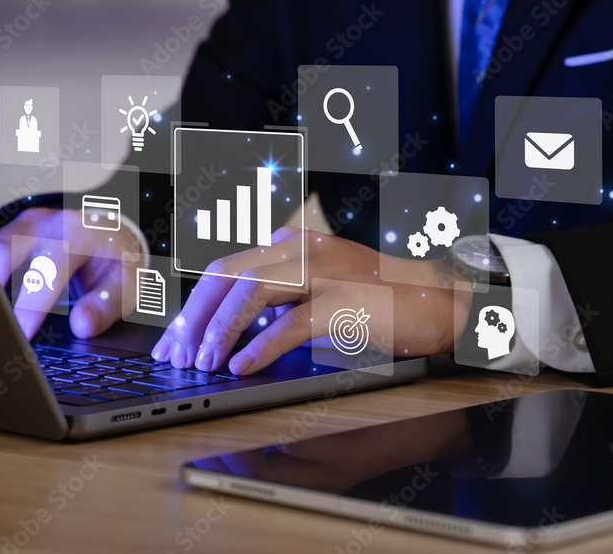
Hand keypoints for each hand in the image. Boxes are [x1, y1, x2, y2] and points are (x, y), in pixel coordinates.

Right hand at [0, 208, 144, 338]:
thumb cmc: (114, 258)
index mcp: (78, 233)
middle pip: (2, 248)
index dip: (33, 303)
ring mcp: (19, 227)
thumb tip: (82, 325)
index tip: (21, 331)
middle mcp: (44, 224)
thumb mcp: (128, 282)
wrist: (107, 233)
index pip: (49, 268)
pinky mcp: (3, 236)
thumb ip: (108, 305)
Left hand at [150, 228, 471, 373]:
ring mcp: (323, 273)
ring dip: (219, 330)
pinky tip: (241, 367)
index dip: (193, 305)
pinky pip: (290, 324)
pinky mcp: (344, 302)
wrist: (438, 301)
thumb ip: (285, 286)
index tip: (174, 339)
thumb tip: (241, 310)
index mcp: (291, 245)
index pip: (226, 269)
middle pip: (227, 276)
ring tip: (202, 362)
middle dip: (194, 317)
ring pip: (250, 294)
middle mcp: (301, 251)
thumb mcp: (323, 282)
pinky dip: (260, 347)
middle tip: (176, 354)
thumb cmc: (379, 299)